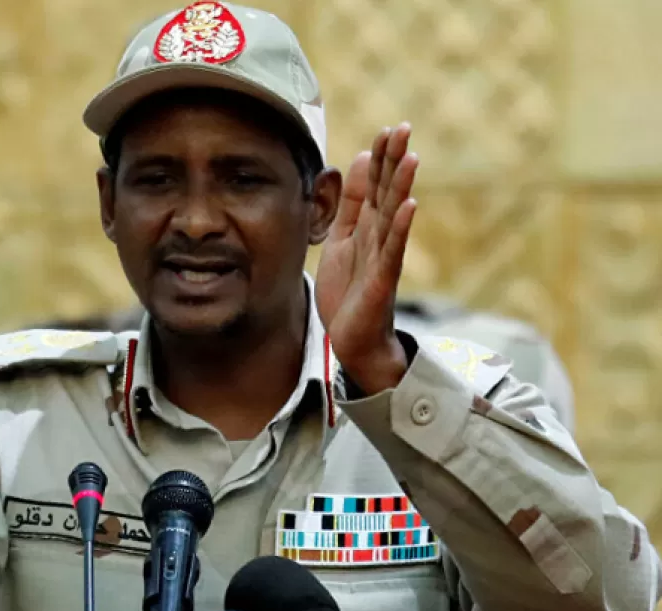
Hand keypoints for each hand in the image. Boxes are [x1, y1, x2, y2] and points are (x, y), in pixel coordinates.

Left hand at [315, 123, 418, 395]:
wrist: (352, 339)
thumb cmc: (348, 291)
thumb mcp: (340, 239)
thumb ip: (350, 204)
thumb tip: (361, 161)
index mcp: (366, 227)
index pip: (375, 185)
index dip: (380, 158)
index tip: (387, 129)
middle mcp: (379, 237)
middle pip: (387, 192)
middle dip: (394, 161)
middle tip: (403, 128)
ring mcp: (383, 256)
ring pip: (394, 215)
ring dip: (403, 186)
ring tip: (412, 157)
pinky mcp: (383, 278)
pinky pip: (394, 249)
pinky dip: (402, 227)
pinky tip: (410, 205)